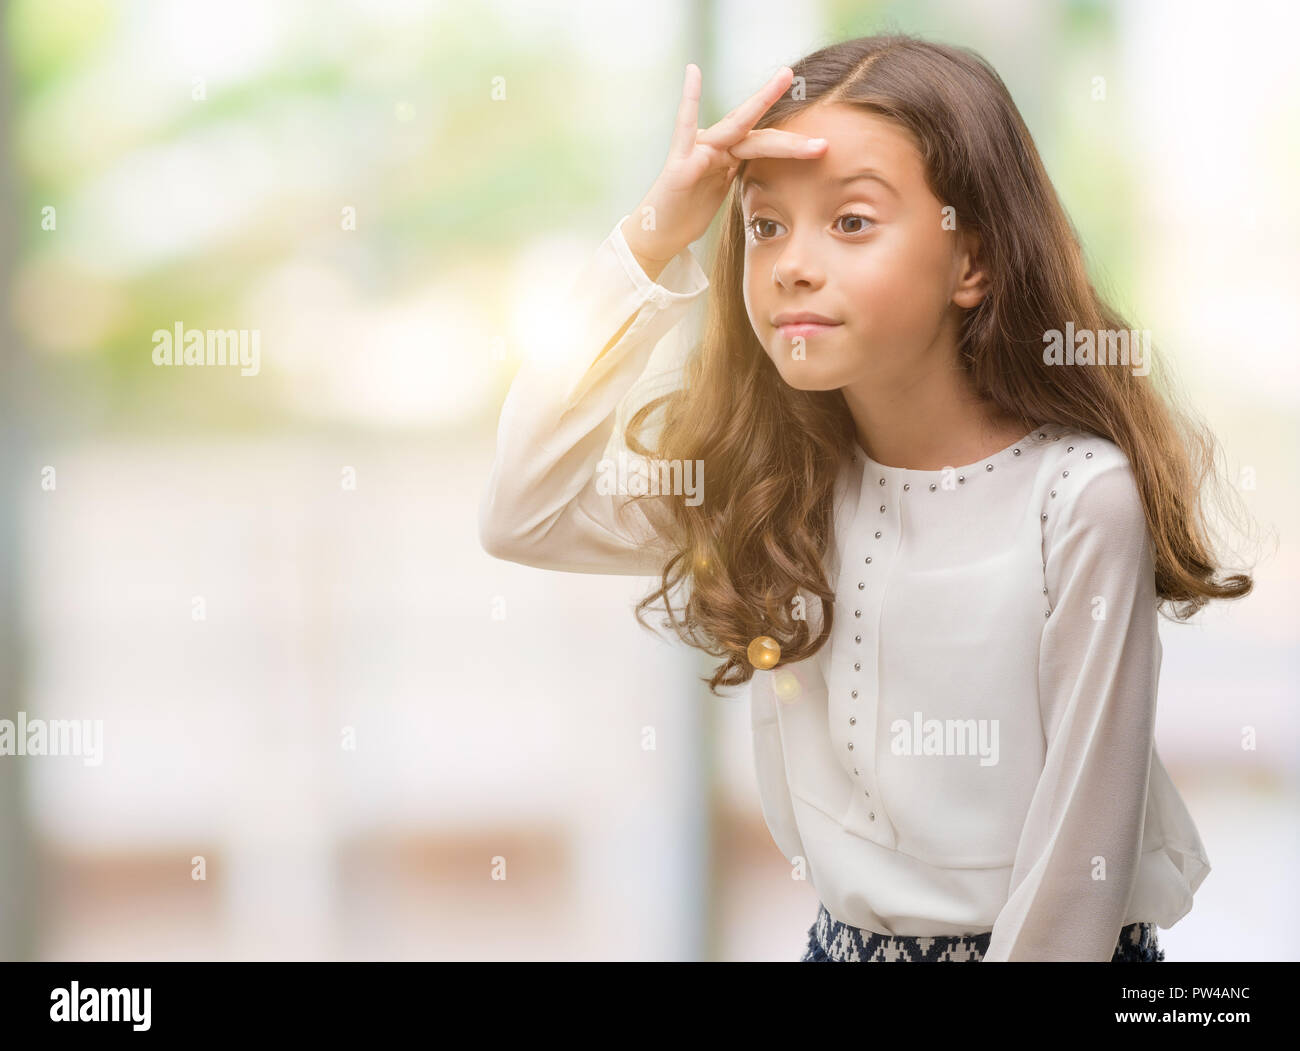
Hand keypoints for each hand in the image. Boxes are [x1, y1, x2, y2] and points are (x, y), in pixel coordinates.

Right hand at [622, 64, 827, 277]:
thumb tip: (770, 180)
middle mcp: (716, 148)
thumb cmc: (686, 216)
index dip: (793, 143)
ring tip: (785, 79)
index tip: (822, 143)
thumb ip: (740, 177)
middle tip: (823, 130)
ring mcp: (699, 151)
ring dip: (763, 103)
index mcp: (729, 158)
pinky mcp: (681, 162)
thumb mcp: (721, 196)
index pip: (765, 146)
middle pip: (760, 137)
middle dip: (792, 134)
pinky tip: (693, 72)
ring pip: (738, 130)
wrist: (658, 235)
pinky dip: (690, 98)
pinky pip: (685, 126)